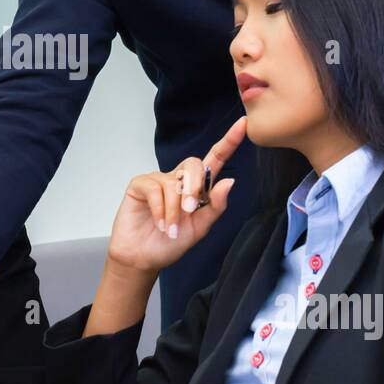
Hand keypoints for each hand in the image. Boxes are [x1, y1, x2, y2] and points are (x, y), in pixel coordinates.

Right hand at [106, 117, 244, 273]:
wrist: (143, 258)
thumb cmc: (170, 243)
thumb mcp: (199, 228)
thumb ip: (215, 206)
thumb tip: (229, 182)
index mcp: (197, 188)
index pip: (215, 159)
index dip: (229, 142)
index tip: (243, 125)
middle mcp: (178, 179)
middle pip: (194, 165)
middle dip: (195, 187)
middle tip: (189, 210)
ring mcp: (158, 180)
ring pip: (173, 183)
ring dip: (174, 210)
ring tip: (169, 229)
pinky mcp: (140, 185)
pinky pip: (154, 189)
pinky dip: (160, 209)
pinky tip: (159, 223)